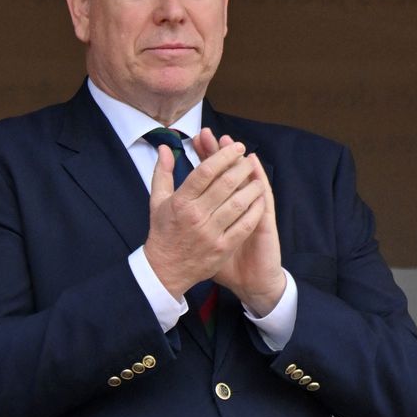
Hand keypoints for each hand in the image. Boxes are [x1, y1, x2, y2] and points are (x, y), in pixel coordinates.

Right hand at [144, 139, 264, 299]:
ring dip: (252, 188)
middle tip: (248, 161)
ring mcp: (210, 233)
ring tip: (257, 180)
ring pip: (239, 203)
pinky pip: (244, 225)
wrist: (165, 270)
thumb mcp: (157, 201)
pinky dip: (255, 211)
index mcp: (181, 202)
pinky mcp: (222, 248)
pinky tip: (259, 202)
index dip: (224, 155)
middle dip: (242, 168)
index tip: (236, 147)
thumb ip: (162, 172)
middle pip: (225, 184)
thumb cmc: (163, 232)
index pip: (205, 171)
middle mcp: (196, 216)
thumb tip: (165, 147)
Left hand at [199, 133, 285, 315]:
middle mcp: (236, 204)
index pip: (211, 175)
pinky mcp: (263, 219)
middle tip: (208, 133)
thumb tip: (175, 207)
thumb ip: (189, 218)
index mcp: (220, 206)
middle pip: (226, 171)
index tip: (195, 139)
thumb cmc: (221, 260)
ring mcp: (251, 210)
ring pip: (245, 178)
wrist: (249, 281)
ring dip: (236, 159)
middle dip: (217, 152)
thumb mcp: (202, 239)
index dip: (204, 157)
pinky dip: (258, 178)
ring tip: (228, 141)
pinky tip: (253, 164)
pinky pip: (262, 196)